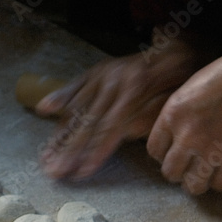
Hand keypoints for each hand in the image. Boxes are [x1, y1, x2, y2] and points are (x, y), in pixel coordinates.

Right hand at [37, 33, 208, 179]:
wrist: (176, 48)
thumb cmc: (178, 81)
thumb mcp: (173, 101)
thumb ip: (149, 118)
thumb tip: (127, 134)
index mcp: (134, 90)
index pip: (109, 129)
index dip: (94, 152)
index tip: (81, 173)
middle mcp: (112, 81)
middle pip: (87, 122)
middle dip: (68, 150)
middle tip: (54, 172)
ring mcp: (101, 75)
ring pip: (76, 108)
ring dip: (58, 135)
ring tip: (44, 157)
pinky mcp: (95, 71)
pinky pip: (73, 85)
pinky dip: (58, 97)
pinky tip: (43, 110)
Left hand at [146, 22, 221, 193]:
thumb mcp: (193, 89)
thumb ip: (181, 116)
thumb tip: (178, 138)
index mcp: (173, 114)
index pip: (155, 151)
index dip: (166, 154)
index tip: (178, 153)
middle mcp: (187, 136)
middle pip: (170, 172)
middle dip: (181, 170)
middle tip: (194, 164)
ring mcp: (211, 151)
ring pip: (192, 186)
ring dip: (200, 180)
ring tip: (210, 171)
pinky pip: (221, 185)